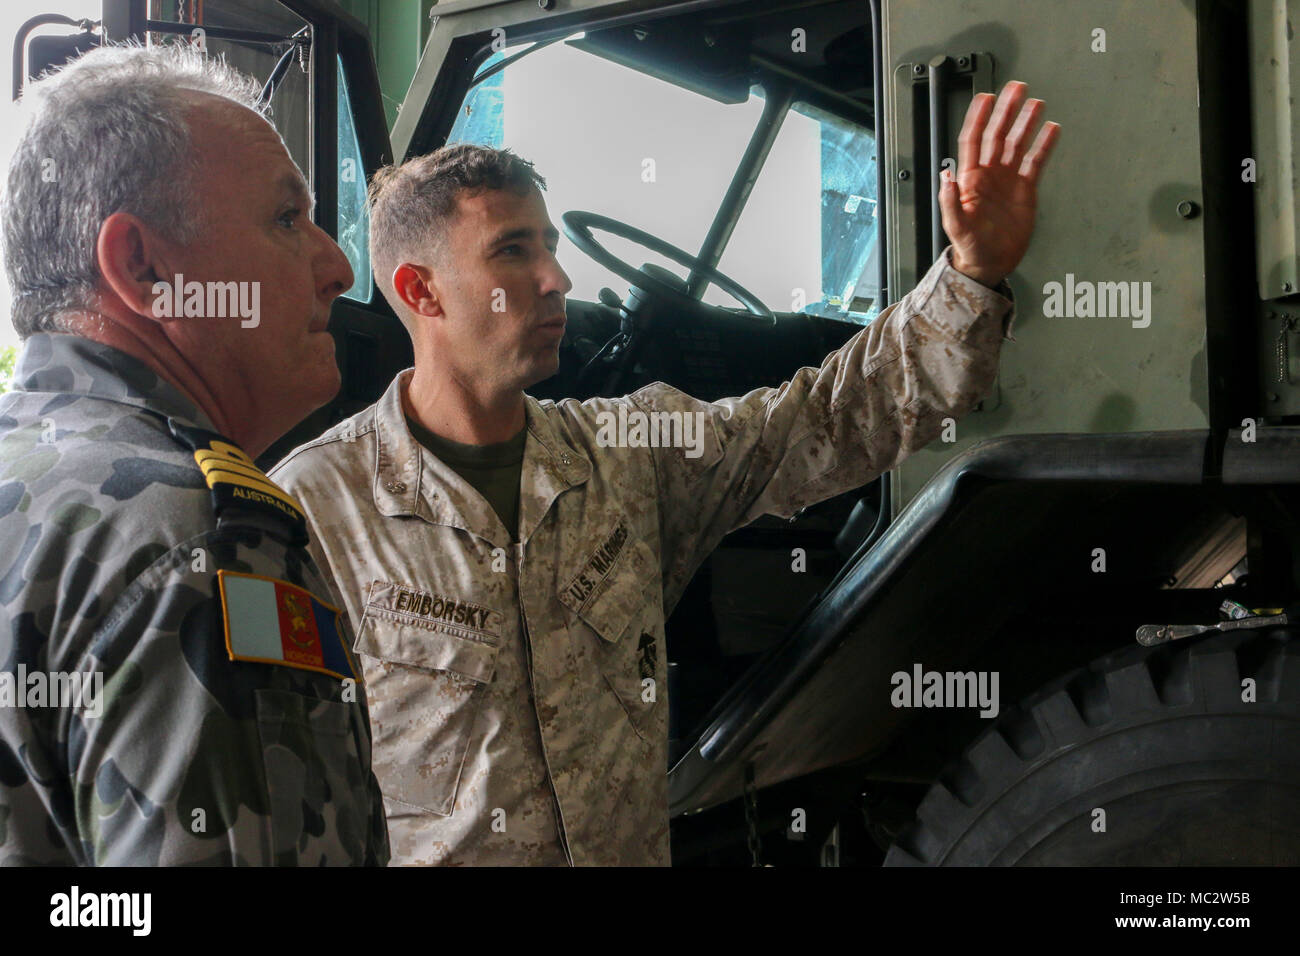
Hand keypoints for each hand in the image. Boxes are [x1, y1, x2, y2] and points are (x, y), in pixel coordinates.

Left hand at [940, 80, 1059, 286]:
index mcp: (970, 179)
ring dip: (1025, 123)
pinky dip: (1043, 146)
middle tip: (1017, 88)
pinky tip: (1050, 130)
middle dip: (1006, 111)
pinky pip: (1034, 162)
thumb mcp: (957, 227)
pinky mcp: (1024, 189)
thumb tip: (947, 176)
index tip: (986, 97)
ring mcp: (1007, 180)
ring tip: (1036, 103)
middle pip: (997, 134)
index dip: (978, 118)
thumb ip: (950, 202)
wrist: (990, 263)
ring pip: (1017, 143)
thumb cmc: (970, 247)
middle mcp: (989, 174)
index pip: (973, 140)